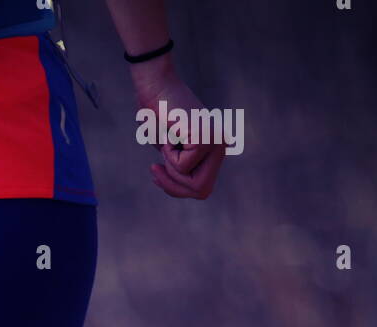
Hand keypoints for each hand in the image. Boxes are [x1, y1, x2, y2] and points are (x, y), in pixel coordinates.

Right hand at [132, 65, 226, 200]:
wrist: (155, 85)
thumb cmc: (157, 115)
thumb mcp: (169, 150)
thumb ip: (179, 169)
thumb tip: (182, 189)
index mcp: (216, 149)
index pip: (202, 189)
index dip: (177, 189)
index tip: (157, 174)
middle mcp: (221, 146)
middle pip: (201, 191)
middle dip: (173, 185)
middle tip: (156, 167)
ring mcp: (216, 142)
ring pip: (192, 183)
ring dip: (170, 170)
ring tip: (167, 142)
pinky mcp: (205, 139)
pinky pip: (182, 167)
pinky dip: (168, 155)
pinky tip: (171, 132)